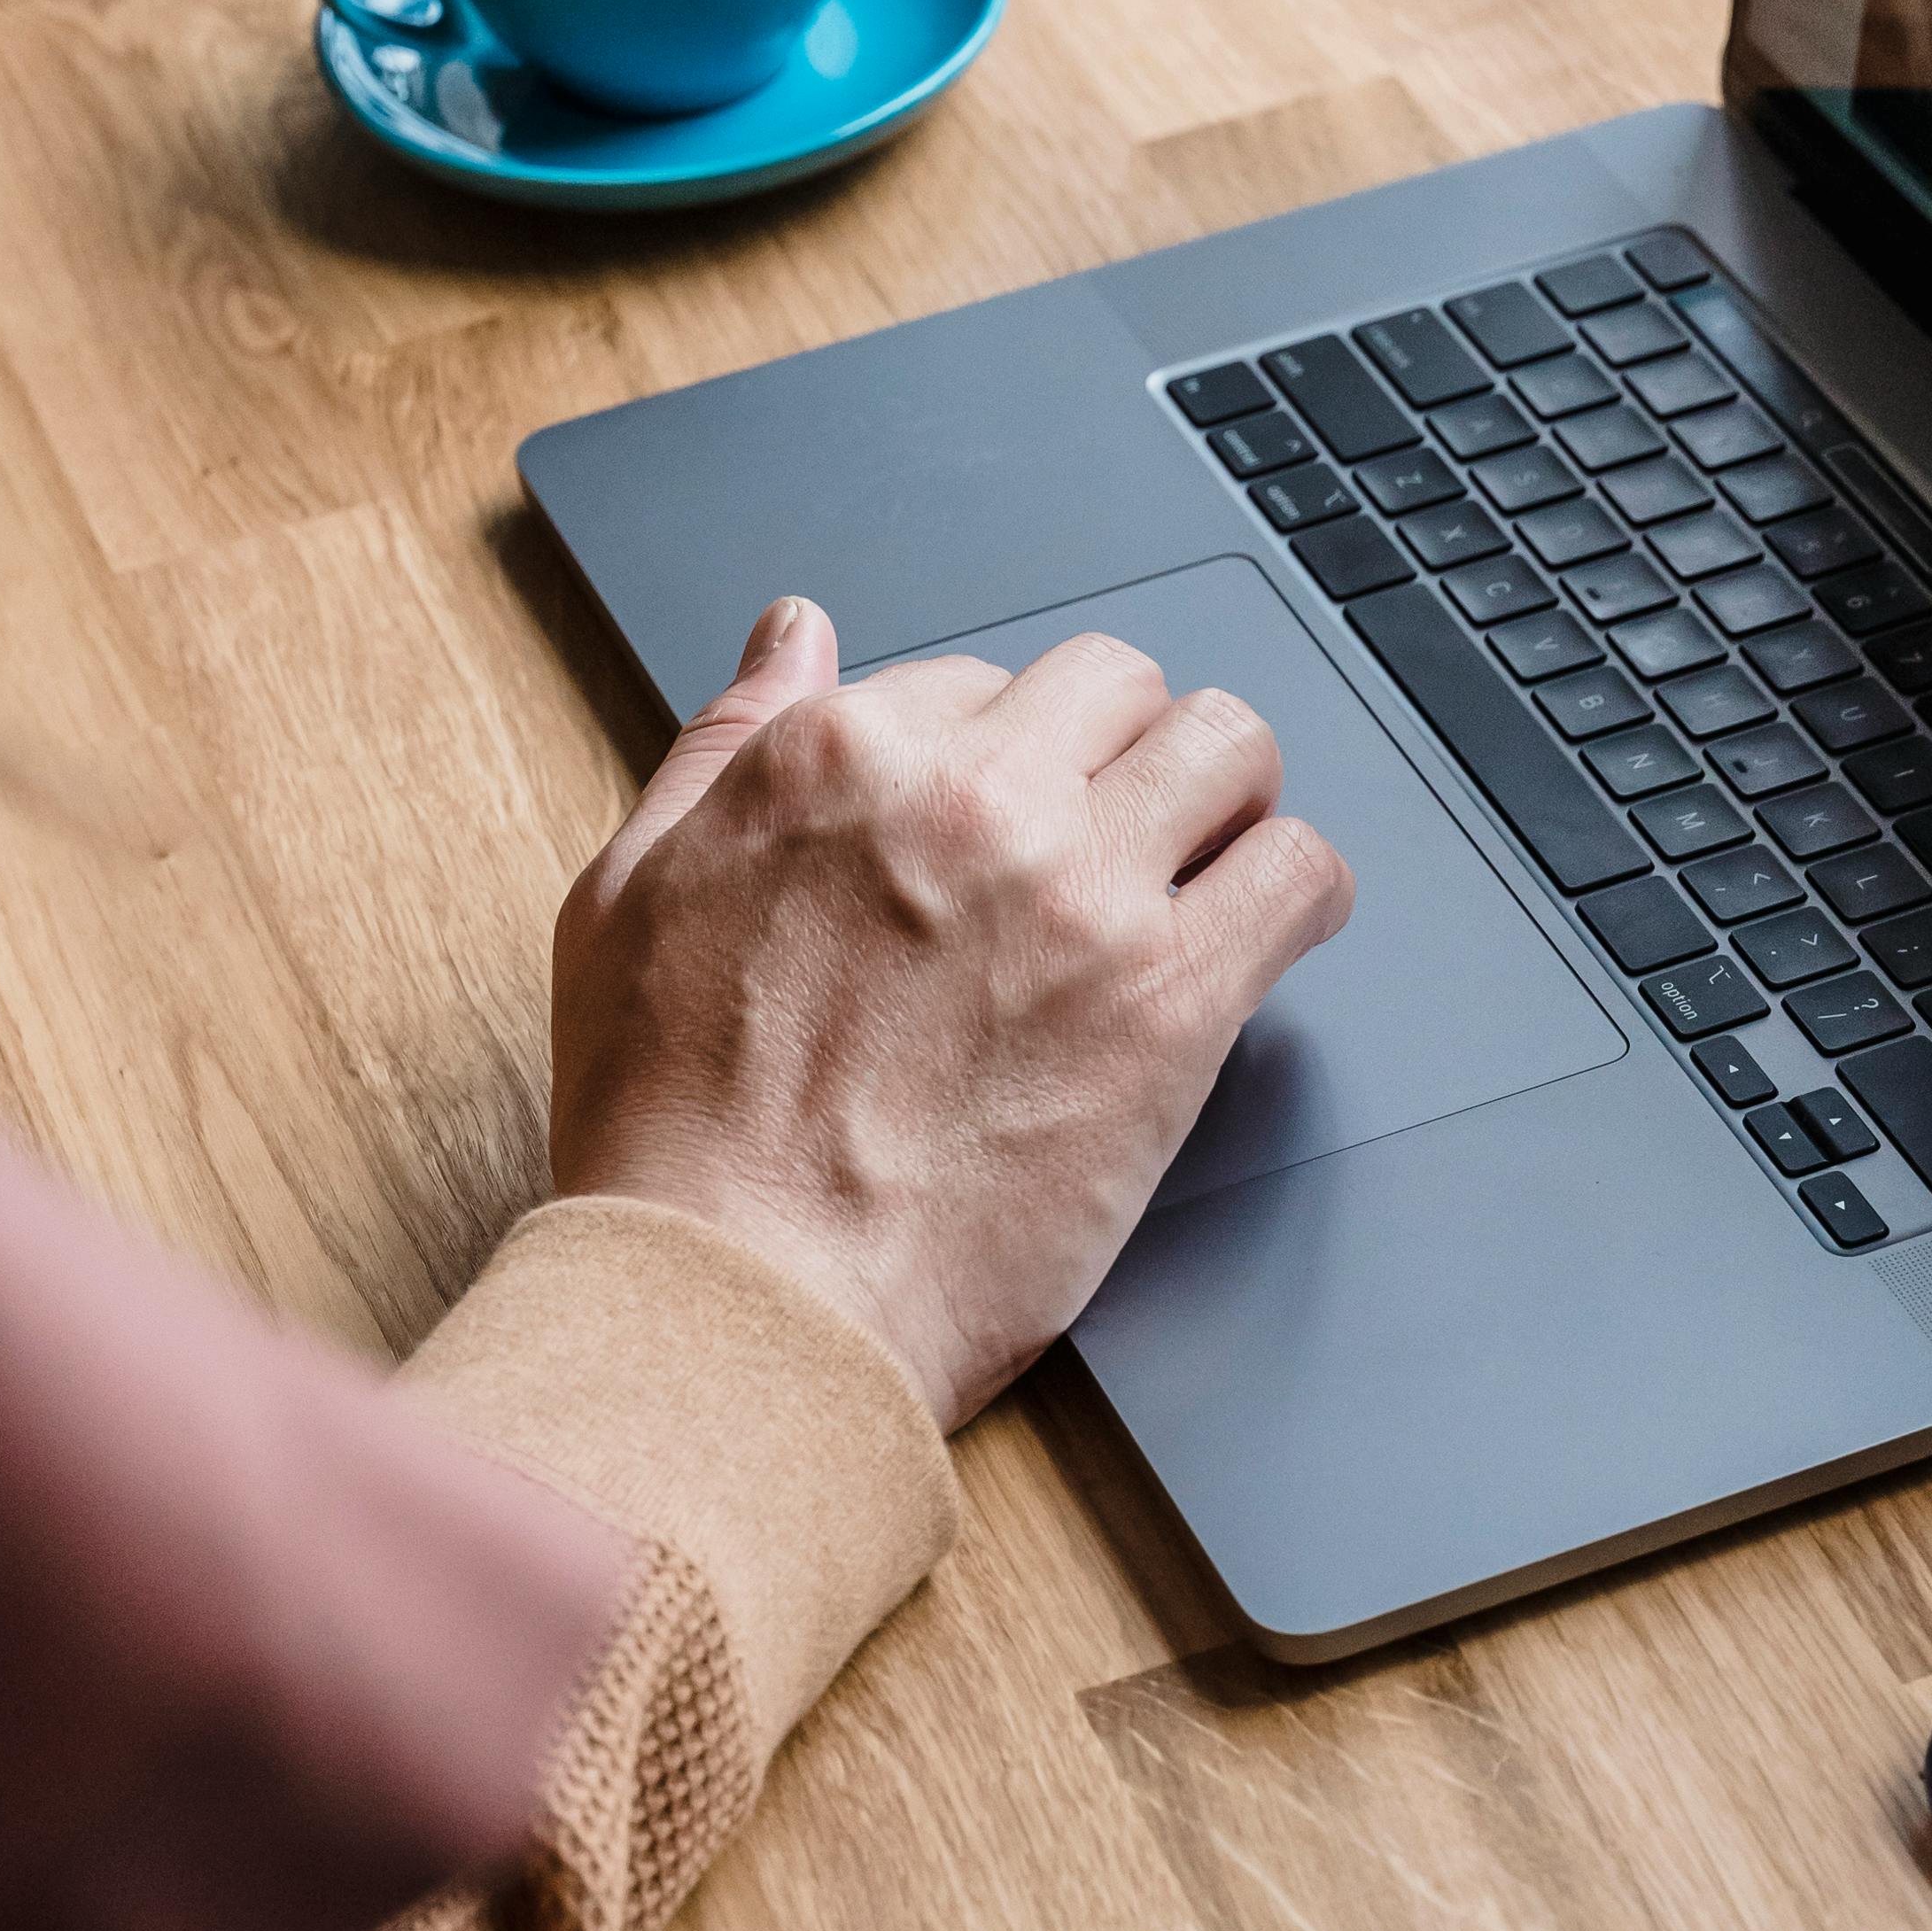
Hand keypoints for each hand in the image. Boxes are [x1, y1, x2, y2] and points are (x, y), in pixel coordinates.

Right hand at [550, 598, 1352, 1425]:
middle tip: (1110, 836)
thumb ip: (728, 743)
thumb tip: (797, 635)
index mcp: (840, 756)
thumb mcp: (631, 893)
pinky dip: (1298, 892)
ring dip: (1223, 796)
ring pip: (1229, 745)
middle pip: (1117, 683)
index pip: (976, 680)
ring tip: (1204, 866)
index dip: (996, 756)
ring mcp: (1083, 892)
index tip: (1000, 827)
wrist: (742, 1295)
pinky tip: (1263, 933)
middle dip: (1118, 749)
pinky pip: (1300, 875)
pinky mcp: (1173, 999)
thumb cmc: (671, 1129)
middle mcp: (971, 797)